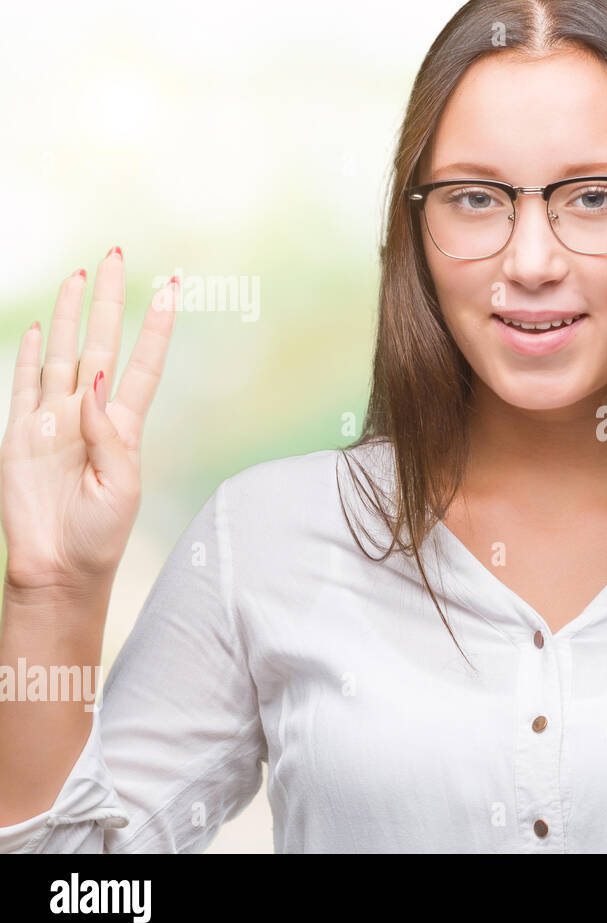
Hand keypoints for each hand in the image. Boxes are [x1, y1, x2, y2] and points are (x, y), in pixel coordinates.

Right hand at [1, 249, 176, 593]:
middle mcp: (90, 416)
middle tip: (114, 255)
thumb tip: (95, 385)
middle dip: (109, 301)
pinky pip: (23, 385)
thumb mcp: (120, 488)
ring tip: (78, 275)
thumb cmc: (99, 536)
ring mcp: (54, 422)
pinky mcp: (20, 435)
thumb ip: (110, 437)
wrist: (57, 569)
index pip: (144, 364)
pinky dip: (29, 354)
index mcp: (125, 428)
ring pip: (62, 353)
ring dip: (70, 314)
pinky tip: (39, 327)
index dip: (157, 326)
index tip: (172, 287)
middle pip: (101, 343)